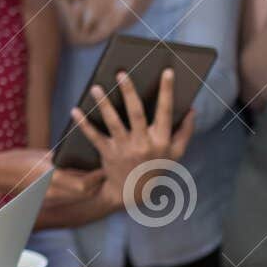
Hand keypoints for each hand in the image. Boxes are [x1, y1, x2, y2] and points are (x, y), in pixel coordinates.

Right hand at [0, 148, 100, 207]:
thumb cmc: (19, 160)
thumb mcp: (43, 155)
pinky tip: (80, 183)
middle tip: (104, 172)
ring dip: (88, 189)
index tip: (103, 167)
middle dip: (97, 185)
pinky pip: (68, 199)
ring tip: (95, 177)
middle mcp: (52, 192)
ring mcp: (49, 199)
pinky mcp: (46, 202)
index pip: (83, 185)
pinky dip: (77, 192)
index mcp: (52, 177)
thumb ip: (63, 160)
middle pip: (84, 194)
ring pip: (78, 198)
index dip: (97, 178)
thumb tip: (83, 159)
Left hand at [69, 69, 196, 203]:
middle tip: (121, 72)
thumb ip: (185, 132)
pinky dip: (83, 123)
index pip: (166, 112)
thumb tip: (192, 109)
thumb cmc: (156, 168)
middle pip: (136, 113)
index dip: (167, 91)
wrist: (133, 194)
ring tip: (95, 87)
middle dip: (129, 91)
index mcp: (162, 140)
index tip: (167, 71)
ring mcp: (124, 149)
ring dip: (103, 103)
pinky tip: (75, 110)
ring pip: (113, 122)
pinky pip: (94, 136)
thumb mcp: (176, 153)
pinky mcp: (107, 154)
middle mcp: (143, 144)